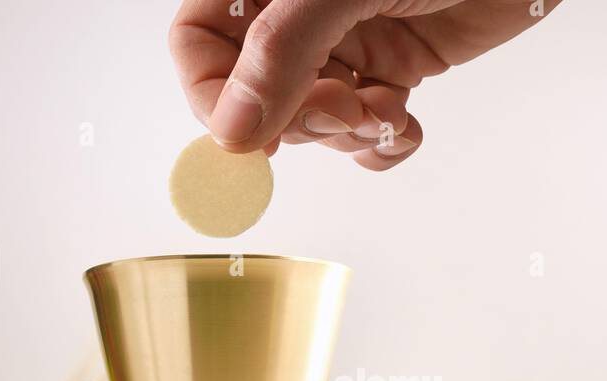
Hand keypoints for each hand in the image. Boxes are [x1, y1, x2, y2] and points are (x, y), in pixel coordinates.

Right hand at [170, 0, 561, 169]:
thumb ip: (284, 53)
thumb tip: (235, 133)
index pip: (199, 43)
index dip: (215, 95)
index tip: (255, 135)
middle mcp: (300, 12)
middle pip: (255, 94)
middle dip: (301, 118)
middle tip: (345, 109)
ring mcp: (346, 41)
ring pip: (312, 120)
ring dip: (348, 133)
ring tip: (387, 107)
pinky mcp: (394, 68)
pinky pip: (365, 129)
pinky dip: (384, 141)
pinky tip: (407, 120)